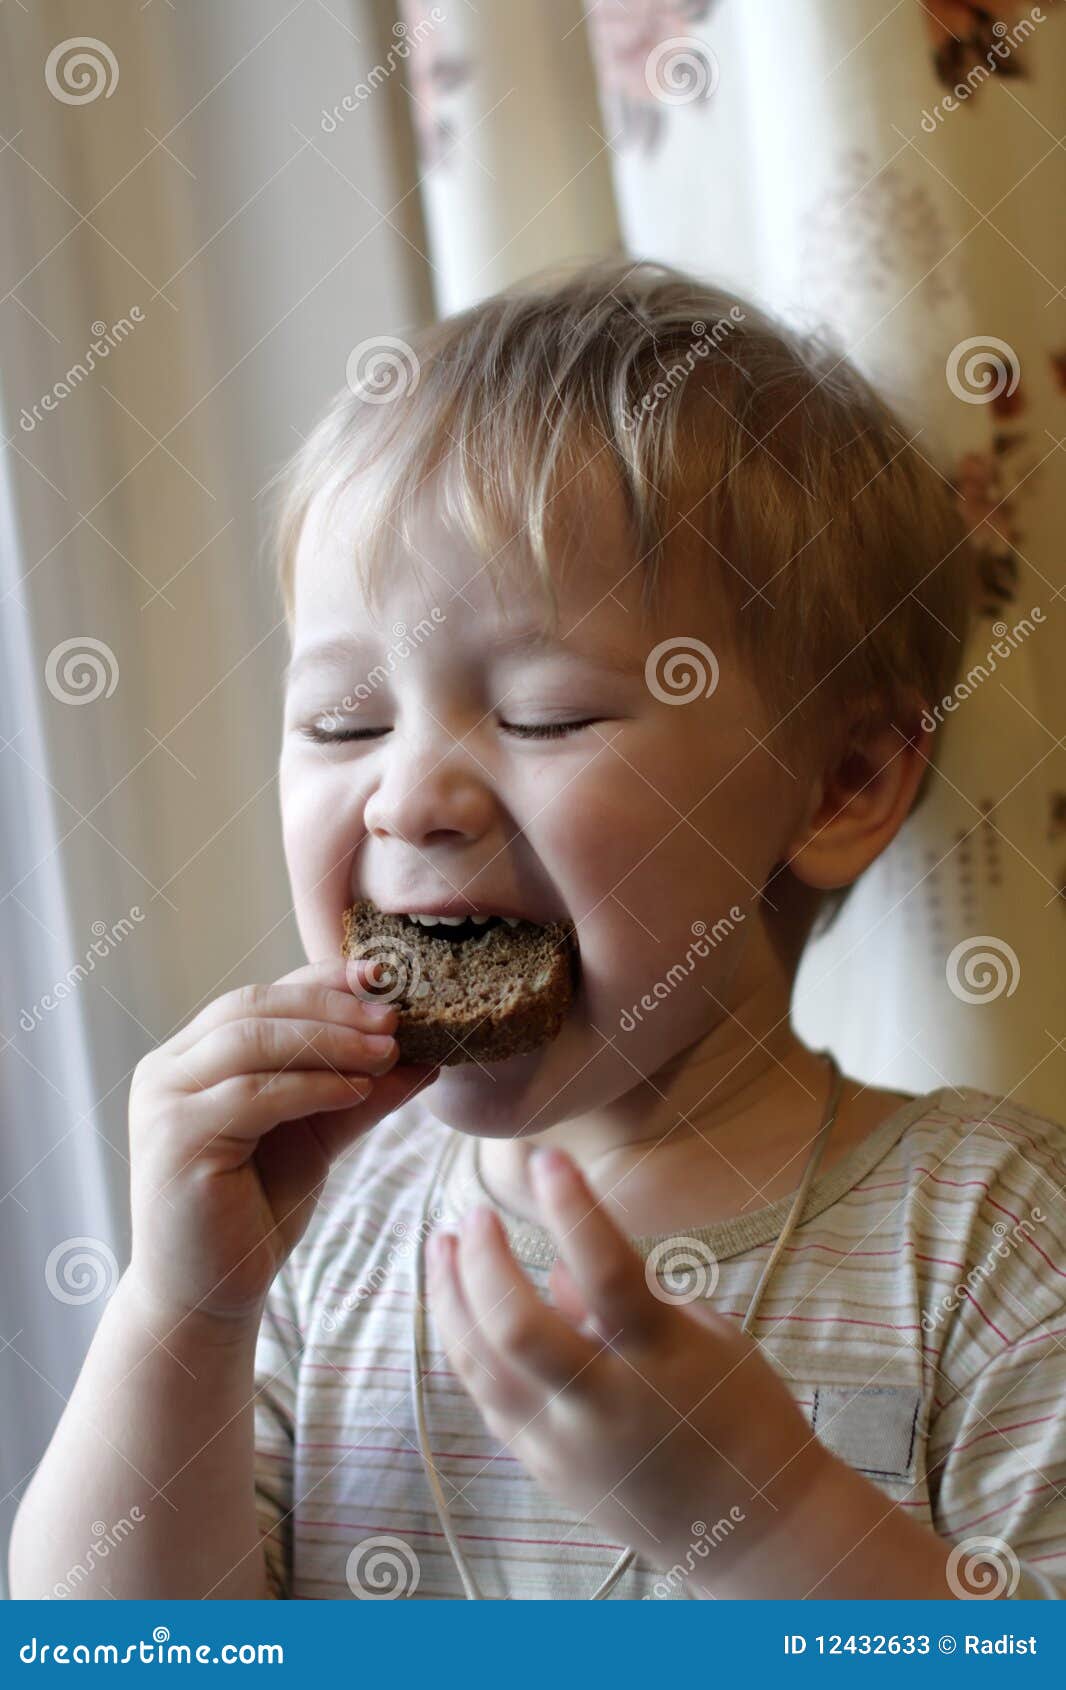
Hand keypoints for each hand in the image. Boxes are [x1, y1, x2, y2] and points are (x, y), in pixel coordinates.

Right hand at [126, 957, 438, 1331]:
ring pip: (254, 1042)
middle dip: (332, 1006)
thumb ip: (360, 1090)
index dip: (324, 981)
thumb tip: (429, 1055)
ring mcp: (164, 1101)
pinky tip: (359, 1089)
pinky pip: (254, 1094)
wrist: (210, 1293)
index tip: (385, 978)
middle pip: (255, 1007)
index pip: (263, 996)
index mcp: (193, 1055)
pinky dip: (312, 1085)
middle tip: (394, 1017)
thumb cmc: (257, 1208)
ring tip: (388, 1050)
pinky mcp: (176, 1139)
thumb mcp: (317, 1134)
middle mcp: (169, 1068)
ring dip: (329, 1040)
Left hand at [427, 1144, 831, 1593]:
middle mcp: (605, 1405)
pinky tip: (457, 1306)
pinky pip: (488, 1398)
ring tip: (441, 1243)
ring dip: (451, 1297)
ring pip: (482, 1365)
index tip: (545, 1160)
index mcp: (662, 1360)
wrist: (751, 1531)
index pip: (607, 1273)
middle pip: (517, 1329)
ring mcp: (565, 1444)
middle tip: (475, 1213)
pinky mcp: (543, 1470)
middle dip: (483, 1262)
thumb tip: (561, 1275)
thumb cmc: (745, 1416)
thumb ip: (631, 1302)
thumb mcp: (710, 1340)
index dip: (572, 1211)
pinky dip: (466, 1344)